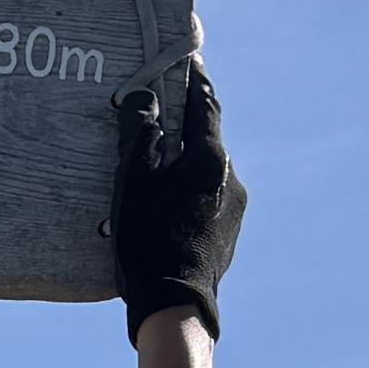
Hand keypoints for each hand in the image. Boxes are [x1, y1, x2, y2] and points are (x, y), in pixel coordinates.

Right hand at [109, 63, 242, 340]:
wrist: (175, 305)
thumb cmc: (150, 239)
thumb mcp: (134, 181)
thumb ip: (139, 134)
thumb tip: (144, 98)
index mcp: (211, 159)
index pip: (205, 105)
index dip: (193, 81)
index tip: (187, 62)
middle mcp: (230, 179)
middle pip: (206, 140)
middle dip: (184, 127)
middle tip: (159, 117)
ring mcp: (233, 210)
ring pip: (206, 173)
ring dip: (185, 165)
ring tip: (156, 171)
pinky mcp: (227, 236)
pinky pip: (207, 200)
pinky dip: (188, 193)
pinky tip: (166, 208)